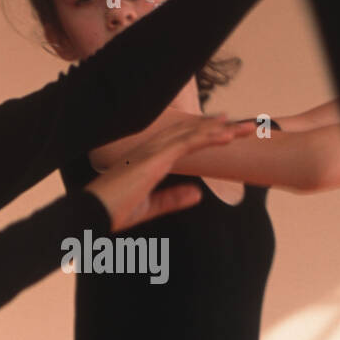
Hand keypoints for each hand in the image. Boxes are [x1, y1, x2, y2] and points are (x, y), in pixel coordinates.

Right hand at [84, 116, 249, 230]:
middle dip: (218, 127)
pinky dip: (209, 138)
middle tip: (245, 125)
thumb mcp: (150, 207)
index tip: (224, 127)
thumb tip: (198, 193)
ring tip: (246, 128)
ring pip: (193, 134)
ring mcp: (153, 151)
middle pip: (191, 132)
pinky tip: (227, 136)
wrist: (93, 214)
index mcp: (148, 158)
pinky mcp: (155, 159)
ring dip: (221, 130)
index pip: (181, 139)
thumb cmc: (113, 211)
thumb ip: (173, 198)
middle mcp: (151, 149)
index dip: (203, 131)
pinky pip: (188, 144)